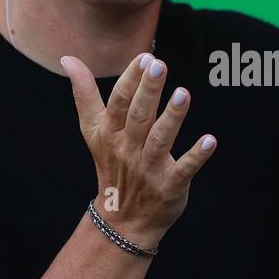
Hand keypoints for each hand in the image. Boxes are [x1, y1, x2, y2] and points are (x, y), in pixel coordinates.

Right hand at [60, 52, 215, 245]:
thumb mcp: (92, 131)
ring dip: (172, 118)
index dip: (130, 80)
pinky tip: (210, 141)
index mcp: (110, 134)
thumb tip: (68, 58)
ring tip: (183, 93)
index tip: (145, 57)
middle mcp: (128, 150)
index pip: (118, 102)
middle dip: (148, 91)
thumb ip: (84, 94)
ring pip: (161, 140)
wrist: (122, 220)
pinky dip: (196, 157)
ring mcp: (149, 169)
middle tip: (159, 64)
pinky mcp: (169, 186)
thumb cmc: (111, 165)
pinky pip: (184, 170)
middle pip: (138, 117)